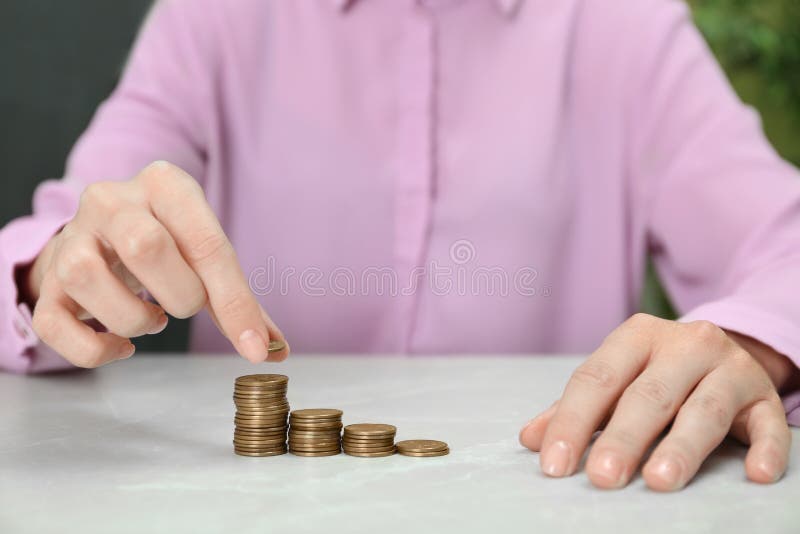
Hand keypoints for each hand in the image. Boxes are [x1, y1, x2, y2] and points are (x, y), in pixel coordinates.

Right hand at [25, 161, 287, 366]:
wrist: (101, 233)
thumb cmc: (167, 244)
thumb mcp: (204, 251)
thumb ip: (238, 298)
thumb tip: (275, 347)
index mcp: (164, 184)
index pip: (206, 243)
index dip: (235, 301)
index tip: (255, 346)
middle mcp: (111, 200)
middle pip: (145, 246)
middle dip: (181, 295)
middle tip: (184, 306)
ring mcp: (72, 237)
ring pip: (88, 278)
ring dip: (133, 319)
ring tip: (152, 319)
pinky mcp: (48, 279)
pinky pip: (54, 322)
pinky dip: (92, 349)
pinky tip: (120, 346)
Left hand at [518, 313, 791, 490]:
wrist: (728, 350)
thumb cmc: (658, 372)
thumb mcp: (617, 378)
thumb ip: (576, 408)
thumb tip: (531, 439)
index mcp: (637, 336)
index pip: (597, 379)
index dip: (572, 421)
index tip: (554, 464)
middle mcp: (685, 345)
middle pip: (649, 395)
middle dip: (623, 438)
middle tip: (603, 477)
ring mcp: (729, 368)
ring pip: (705, 408)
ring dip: (682, 446)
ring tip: (659, 480)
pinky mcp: (764, 396)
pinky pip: (770, 423)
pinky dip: (765, 449)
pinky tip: (755, 474)